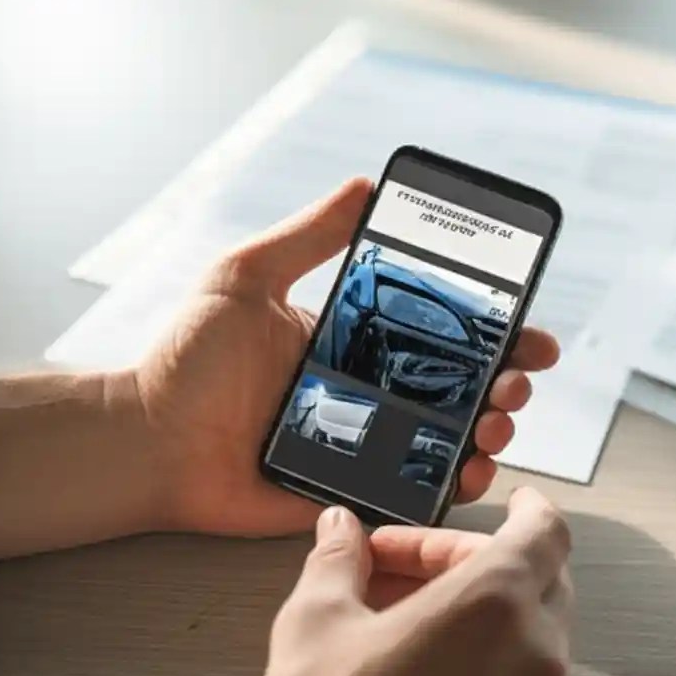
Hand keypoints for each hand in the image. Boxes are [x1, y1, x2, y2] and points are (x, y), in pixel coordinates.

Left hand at [128, 179, 560, 535]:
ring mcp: (368, 443)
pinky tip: (471, 470)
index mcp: (359, 342)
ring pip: (454, 441)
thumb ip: (306, 236)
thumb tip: (364, 183)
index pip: (443, 334)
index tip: (529, 328)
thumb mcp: (246, 278)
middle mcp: (373, 391)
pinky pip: (417, 492)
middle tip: (518, 378)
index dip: (496, 332)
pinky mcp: (354, 490)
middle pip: (465, 388)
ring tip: (497, 422)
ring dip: (493, 431)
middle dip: (509, 383)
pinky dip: (455, 485)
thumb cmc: (188, 362)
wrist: (146, 443)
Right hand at [256, 487, 573, 675]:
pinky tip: (419, 658)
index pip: (545, 532)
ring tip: (398, 615)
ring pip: (526, 628)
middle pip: (534, 577)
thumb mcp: (317, 625)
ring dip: (476, 607)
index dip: (530, 510)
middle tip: (406, 565)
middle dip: (473, 560)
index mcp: (494, 604)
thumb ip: (337, 561)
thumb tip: (337, 530)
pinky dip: (483, 651)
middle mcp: (533, 652)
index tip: (516, 499)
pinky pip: (518, 674)